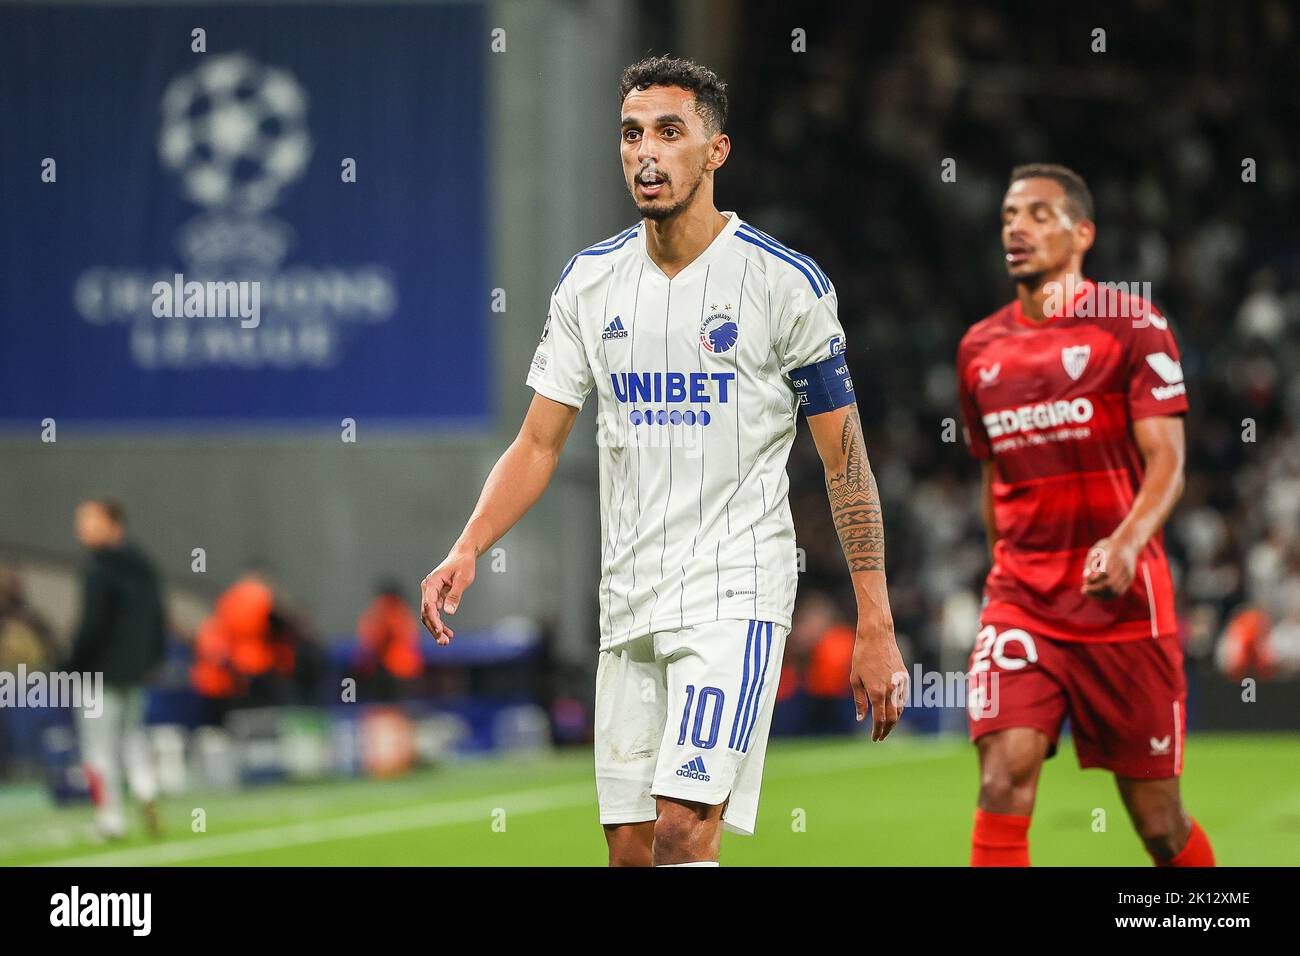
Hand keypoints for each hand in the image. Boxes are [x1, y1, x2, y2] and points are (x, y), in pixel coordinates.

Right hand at [420, 546, 475, 644]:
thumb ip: (455, 595)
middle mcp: (427, 588)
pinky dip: (439, 623)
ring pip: (429, 615)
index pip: (428, 604)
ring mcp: (429, 593)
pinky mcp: (434, 596)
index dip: (434, 619)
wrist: (462, 556)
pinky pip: (434, 612)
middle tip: (444, 642)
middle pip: (426, 612)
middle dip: (434, 628)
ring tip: (446, 641)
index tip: (440, 630)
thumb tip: (449, 612)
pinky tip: (448, 633)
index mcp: (431, 582)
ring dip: (436, 628)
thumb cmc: (463, 565)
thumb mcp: (463, 579)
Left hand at [849, 613, 907, 740]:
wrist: (877, 636)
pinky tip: (893, 710)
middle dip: (887, 730)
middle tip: (881, 737)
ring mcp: (900, 683)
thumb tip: (861, 719)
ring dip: (894, 720)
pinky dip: (899, 707)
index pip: (880, 720)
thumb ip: (859, 701)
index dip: (877, 731)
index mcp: (877, 692)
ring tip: (886, 726)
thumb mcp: (855, 679)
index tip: (874, 738)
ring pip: (901, 709)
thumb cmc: (861, 656)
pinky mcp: (905, 677)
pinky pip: (904, 697)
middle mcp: (891, 690)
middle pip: (893, 718)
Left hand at [1081, 535, 1137, 600]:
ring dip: (1100, 595)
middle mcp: (1124, 567)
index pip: (1104, 573)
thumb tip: (1085, 577)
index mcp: (1116, 556)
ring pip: (1115, 591)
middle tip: (1083, 590)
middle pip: (1110, 584)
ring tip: (1088, 593)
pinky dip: (1107, 596)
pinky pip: (1119, 592)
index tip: (1084, 579)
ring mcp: (1128, 575)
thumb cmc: (1108, 546)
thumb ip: (1090, 562)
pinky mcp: (1129, 580)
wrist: (1128, 544)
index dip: (1093, 579)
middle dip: (1095, 590)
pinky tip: (1096, 595)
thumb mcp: (1096, 549)